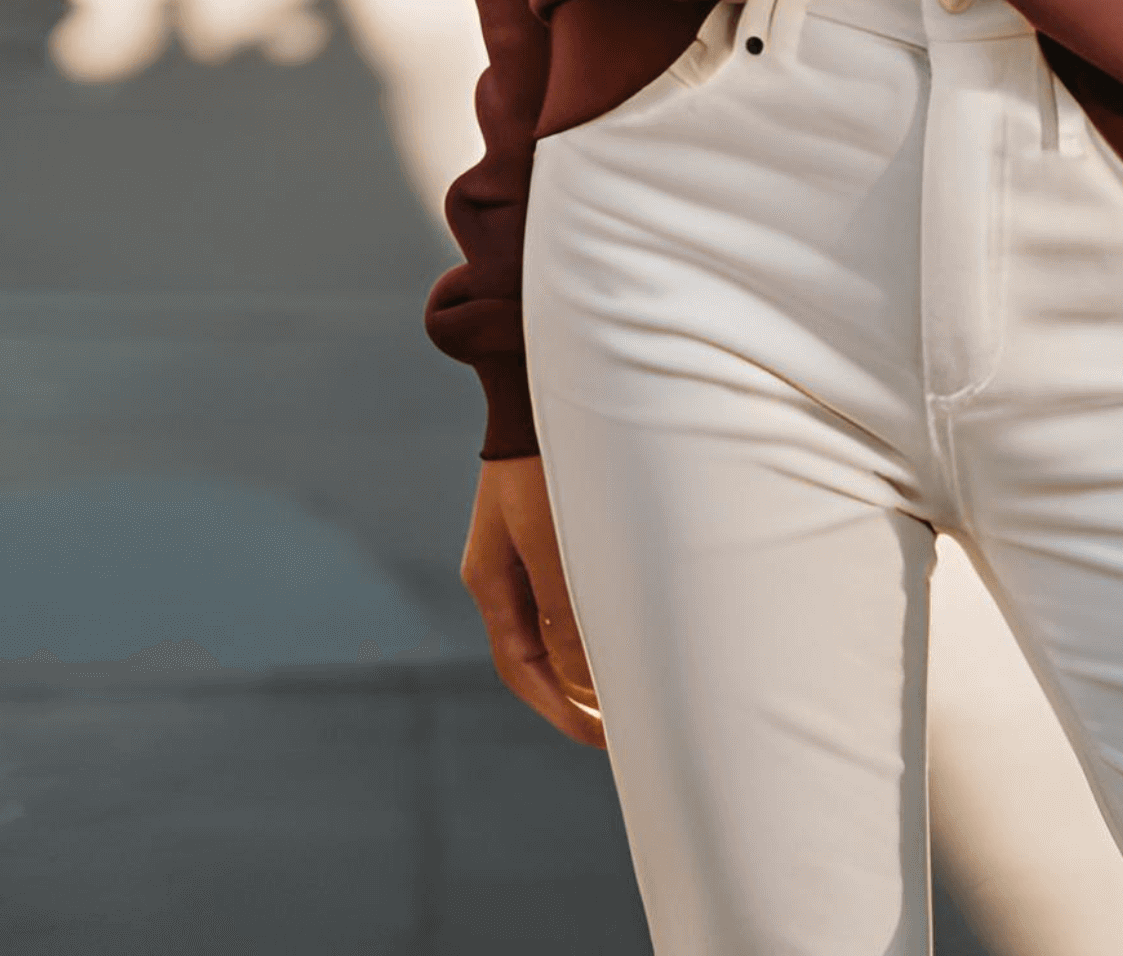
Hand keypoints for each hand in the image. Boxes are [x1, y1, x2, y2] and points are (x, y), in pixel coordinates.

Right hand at [460, 456, 606, 748]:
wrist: (534, 386)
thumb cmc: (542, 459)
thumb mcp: (553, 539)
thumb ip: (565, 609)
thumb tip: (583, 680)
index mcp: (489, 580)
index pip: (520, 666)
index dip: (558, 707)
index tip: (598, 736)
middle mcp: (503, 569)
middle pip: (536, 651)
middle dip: (574, 692)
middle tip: (622, 724)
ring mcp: (525, 546)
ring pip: (555, 621)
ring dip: (588, 656)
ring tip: (632, 684)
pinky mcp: (550, 523)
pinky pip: (569, 588)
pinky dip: (594, 617)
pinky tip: (626, 625)